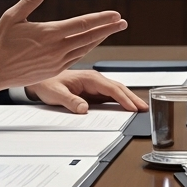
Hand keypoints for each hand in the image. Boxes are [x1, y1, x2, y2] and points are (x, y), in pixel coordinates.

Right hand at [0, 0, 128, 89]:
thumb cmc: (0, 42)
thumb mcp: (13, 16)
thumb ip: (31, 0)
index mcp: (49, 33)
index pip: (82, 24)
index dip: (101, 19)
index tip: (115, 15)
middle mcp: (57, 49)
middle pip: (89, 37)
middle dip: (108, 29)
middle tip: (123, 23)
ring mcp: (57, 62)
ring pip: (85, 48)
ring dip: (99, 39)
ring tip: (111, 31)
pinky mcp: (54, 71)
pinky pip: (76, 58)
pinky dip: (87, 49)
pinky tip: (91, 44)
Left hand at [26, 70, 147, 112]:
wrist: (41, 81)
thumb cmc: (47, 84)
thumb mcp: (55, 94)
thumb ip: (69, 101)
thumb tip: (84, 109)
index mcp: (88, 78)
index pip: (111, 88)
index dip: (123, 98)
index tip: (133, 107)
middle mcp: (94, 79)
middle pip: (118, 88)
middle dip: (132, 98)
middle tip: (145, 108)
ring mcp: (95, 84)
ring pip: (117, 90)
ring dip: (129, 98)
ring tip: (141, 108)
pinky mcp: (93, 90)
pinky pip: (110, 95)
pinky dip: (121, 100)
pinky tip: (127, 106)